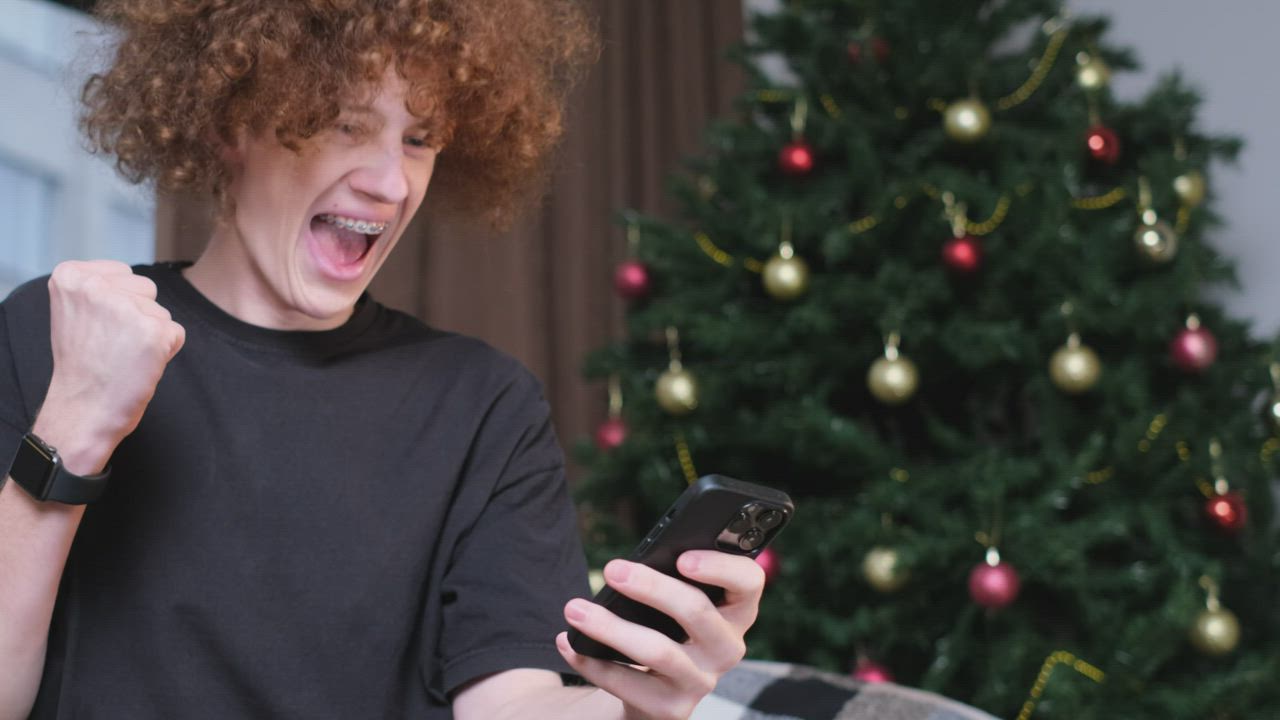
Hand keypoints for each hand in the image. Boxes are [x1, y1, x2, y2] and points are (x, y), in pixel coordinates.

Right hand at [41, 261, 185, 454]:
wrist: (81, 411)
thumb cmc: (82, 366)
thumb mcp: (74, 312)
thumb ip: (99, 287)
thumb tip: (131, 278)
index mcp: (71, 276)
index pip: (123, 274)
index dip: (118, 304)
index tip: (96, 328)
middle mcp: (95, 287)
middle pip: (146, 288)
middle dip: (138, 316)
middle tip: (111, 346)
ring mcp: (126, 309)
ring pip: (162, 312)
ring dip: (151, 335)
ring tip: (122, 356)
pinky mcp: (154, 332)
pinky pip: (176, 333)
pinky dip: (165, 352)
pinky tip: (139, 366)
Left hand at [556, 551, 765, 719]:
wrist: (653, 690)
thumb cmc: (665, 628)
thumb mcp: (676, 603)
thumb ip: (671, 581)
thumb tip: (627, 567)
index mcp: (736, 610)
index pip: (749, 583)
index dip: (721, 567)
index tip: (682, 557)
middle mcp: (727, 647)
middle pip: (696, 611)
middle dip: (651, 587)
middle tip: (613, 570)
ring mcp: (702, 681)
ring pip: (658, 650)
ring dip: (610, 626)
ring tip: (575, 609)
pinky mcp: (672, 709)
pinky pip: (627, 683)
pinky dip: (592, 661)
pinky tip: (569, 642)